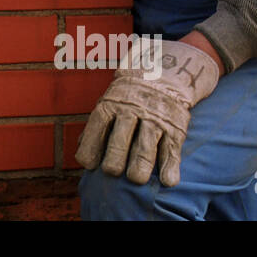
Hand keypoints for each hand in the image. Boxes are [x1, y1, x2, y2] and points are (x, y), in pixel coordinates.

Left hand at [74, 39, 219, 186]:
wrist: (163, 75)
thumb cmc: (127, 98)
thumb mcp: (108, 103)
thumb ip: (95, 128)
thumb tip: (81, 153)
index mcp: (111, 105)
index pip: (97, 127)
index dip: (91, 147)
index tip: (88, 164)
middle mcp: (132, 112)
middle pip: (120, 140)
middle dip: (114, 159)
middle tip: (111, 172)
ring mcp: (154, 121)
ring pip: (145, 147)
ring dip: (140, 166)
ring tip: (136, 179)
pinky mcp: (175, 129)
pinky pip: (172, 150)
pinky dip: (171, 167)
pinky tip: (168, 181)